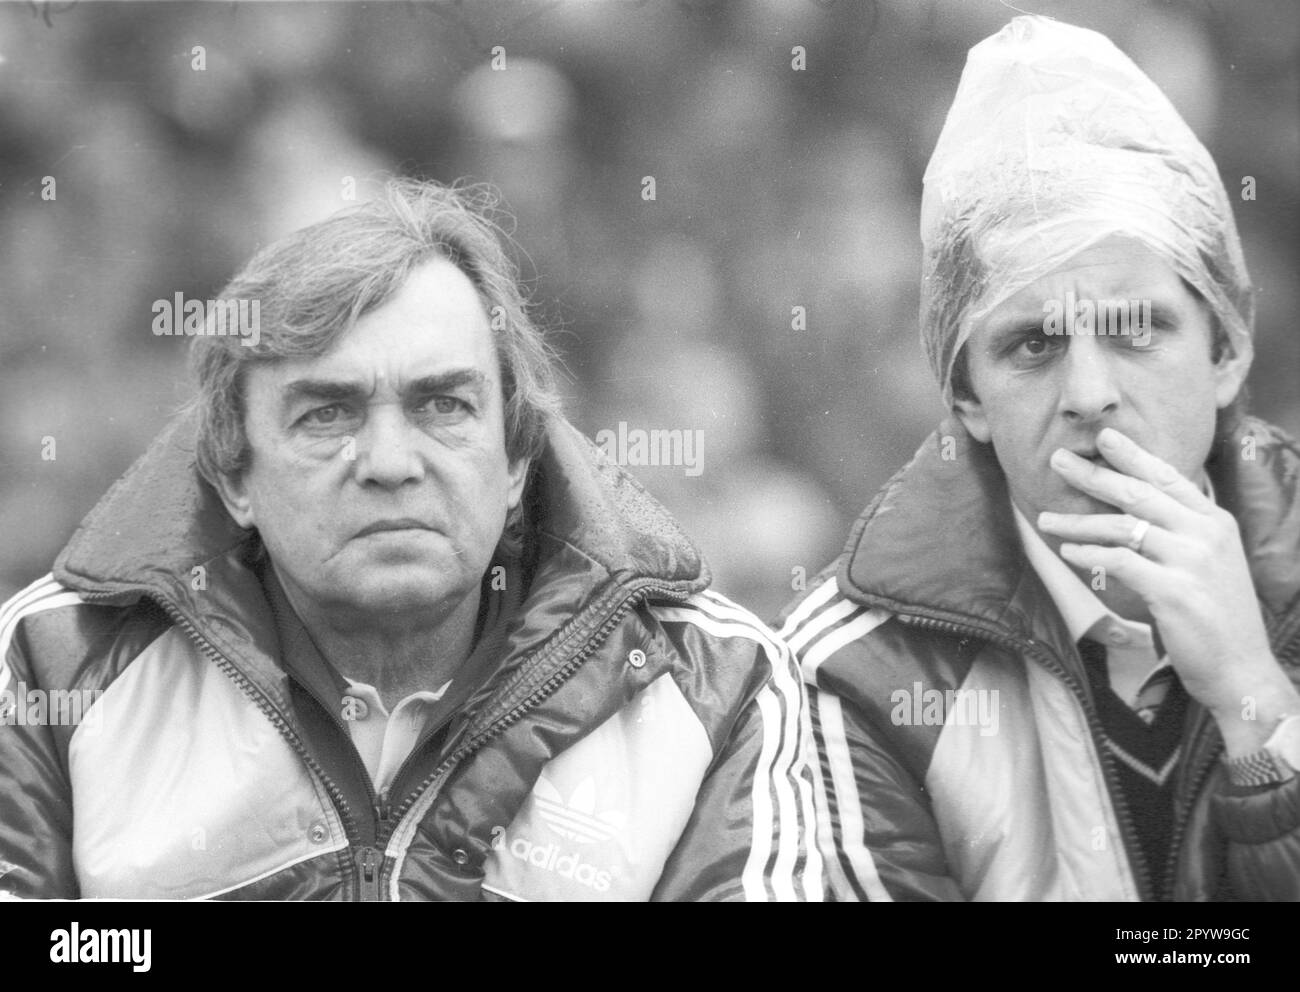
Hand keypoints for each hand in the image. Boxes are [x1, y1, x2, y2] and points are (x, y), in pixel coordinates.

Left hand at [1037, 427, 1298, 754]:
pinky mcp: (1175, 591)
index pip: (1168, 477)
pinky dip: (1090, 554)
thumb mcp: (1209, 562)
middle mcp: (1207, 534)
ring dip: (1078, 520)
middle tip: (1058, 459)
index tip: (1103, 437)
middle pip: (1139, 494)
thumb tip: (1138, 510)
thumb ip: (1182, 532)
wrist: (1241, 668)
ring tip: (1045, 518)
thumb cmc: (1216, 616)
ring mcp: (1192, 561)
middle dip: (1094, 474)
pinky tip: (1068, 552)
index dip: (1133, 455)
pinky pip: (1121, 562)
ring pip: (1123, 526)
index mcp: (1215, 522)